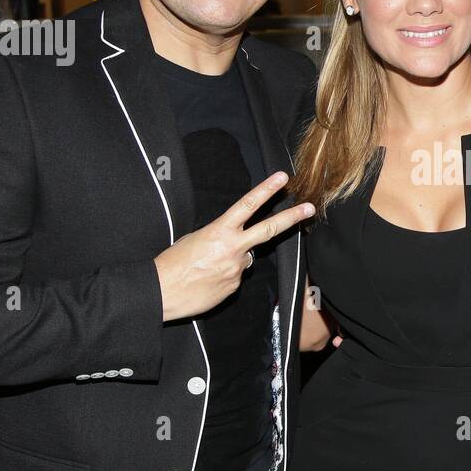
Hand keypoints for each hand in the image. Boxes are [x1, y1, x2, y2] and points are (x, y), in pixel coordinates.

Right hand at [154, 171, 313, 322]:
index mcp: (219, 231)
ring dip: (232, 259)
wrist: (161, 292)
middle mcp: (233, 248)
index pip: (247, 205)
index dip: (266, 189)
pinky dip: (225, 276)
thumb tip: (238, 244)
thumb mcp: (194, 239)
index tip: (282, 177)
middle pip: (269, 229)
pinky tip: (207, 280)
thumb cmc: (172, 263)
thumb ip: (221, 237)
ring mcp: (237, 270)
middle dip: (292, 217)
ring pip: (245, 258)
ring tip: (207, 267)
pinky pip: (235, 278)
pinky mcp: (234, 288)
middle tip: (310, 208)